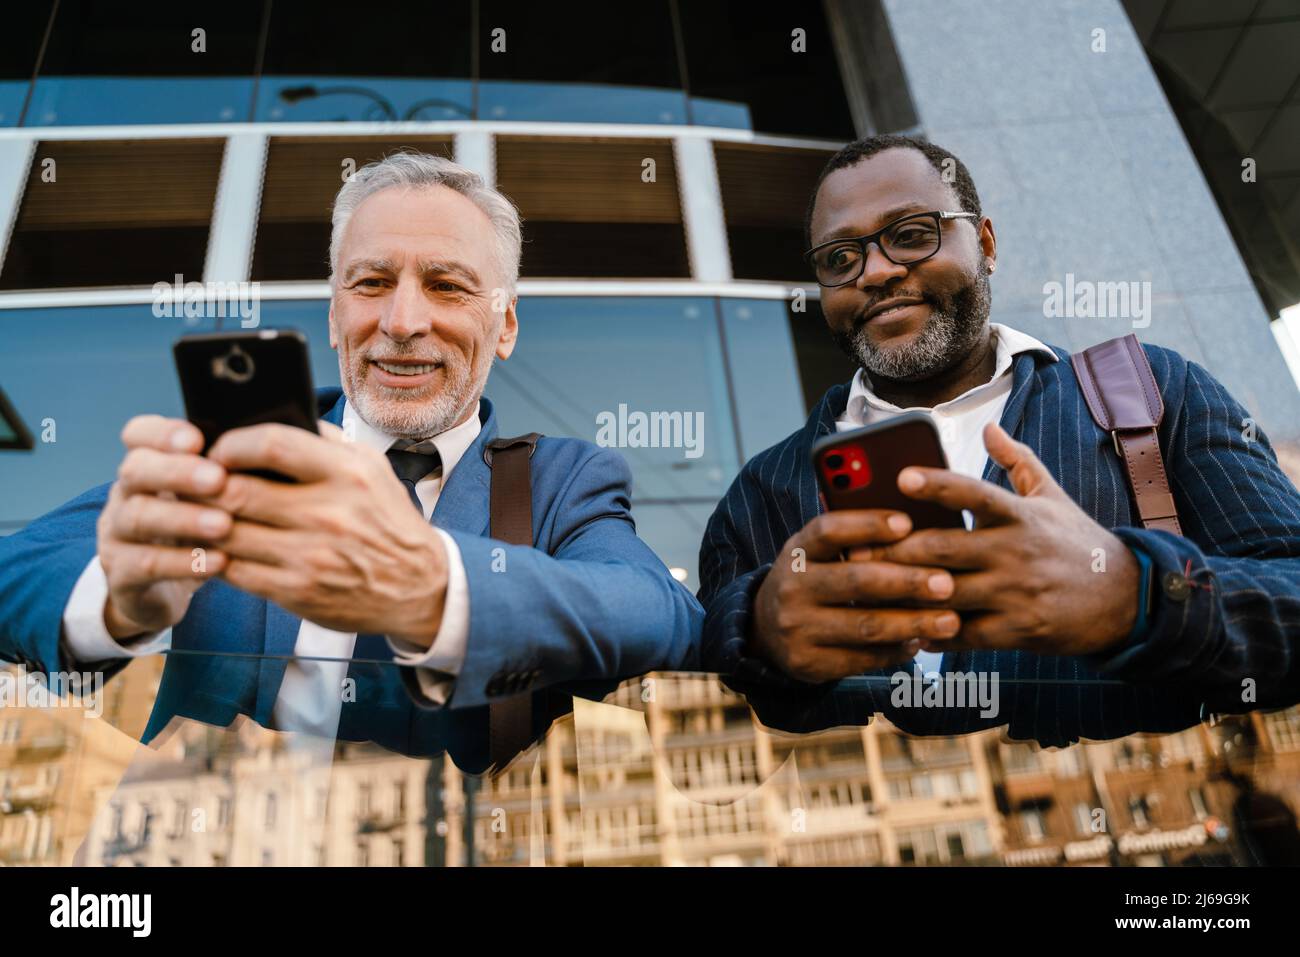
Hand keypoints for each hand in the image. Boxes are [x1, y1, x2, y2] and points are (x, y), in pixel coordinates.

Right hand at [98, 416, 232, 638]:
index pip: (139, 433)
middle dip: (177, 472)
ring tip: (224, 525)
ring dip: (183, 518)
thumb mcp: (213, 494)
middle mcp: (127, 493)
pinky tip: (219, 561)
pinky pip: (145, 565)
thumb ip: (235, 467)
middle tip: (217, 479)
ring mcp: (117, 534)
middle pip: (135, 470)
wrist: (165, 589)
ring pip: (137, 516)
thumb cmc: (202, 527)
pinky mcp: (122, 574)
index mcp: (151, 463)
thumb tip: (287, 437)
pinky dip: (183, 562)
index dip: (163, 432)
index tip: (197, 438)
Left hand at [200, 422, 447, 645]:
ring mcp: (311, 555)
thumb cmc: (387, 522)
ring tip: (198, 513)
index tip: (218, 449)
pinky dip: (217, 557)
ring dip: (204, 522)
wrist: (419, 585)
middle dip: (206, 485)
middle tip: (196, 483)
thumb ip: (326, 442)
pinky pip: (236, 570)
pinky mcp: (298, 590)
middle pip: (238, 491)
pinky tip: (217, 547)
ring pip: (228, 532)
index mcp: (348, 474)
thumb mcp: (372, 470)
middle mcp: (330, 514)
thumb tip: (273, 415)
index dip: (232, 444)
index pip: (273, 444)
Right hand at [750, 510, 962, 682]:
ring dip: (913, 623)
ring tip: (950, 621)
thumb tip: (914, 530)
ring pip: (865, 625)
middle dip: (907, 582)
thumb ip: (853, 541)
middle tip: (947, 583)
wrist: (765, 629)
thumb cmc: (811, 580)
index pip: (829, 531)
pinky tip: (919, 642)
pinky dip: (896, 651)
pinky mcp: (808, 663)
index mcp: (796, 552)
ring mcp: (797, 629)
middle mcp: (791, 588)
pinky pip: (862, 659)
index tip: (908, 523)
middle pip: (855, 581)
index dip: (868, 525)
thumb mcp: (817, 553)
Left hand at [875, 422, 1138, 655]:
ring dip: (905, 594)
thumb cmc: (1077, 543)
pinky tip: (903, 628)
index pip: (974, 492)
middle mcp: (1016, 552)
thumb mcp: (1052, 497)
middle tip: (855, 550)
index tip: (902, 476)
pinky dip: (931, 632)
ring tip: (866, 589)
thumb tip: (989, 426)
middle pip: (945, 549)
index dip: (937, 484)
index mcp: (1020, 515)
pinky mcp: (1017, 631)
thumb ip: (1017, 461)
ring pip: (947, 593)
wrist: (1124, 600)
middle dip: (896, 551)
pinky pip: (963, 634)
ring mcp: (1016, 593)